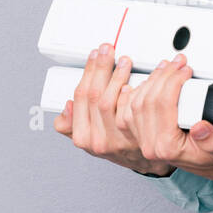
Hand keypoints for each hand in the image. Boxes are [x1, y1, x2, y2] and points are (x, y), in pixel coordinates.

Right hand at [53, 42, 173, 175]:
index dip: (88, 72)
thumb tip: (65, 108)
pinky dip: (135, 90)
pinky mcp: (138, 137)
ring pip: (112, 99)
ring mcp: (118, 139)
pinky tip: (139, 80)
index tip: (94, 56)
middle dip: (101, 67)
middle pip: (95, 95)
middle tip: (107, 50)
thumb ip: (73, 124)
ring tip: (125, 61)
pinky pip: (132, 109)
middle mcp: (99, 140)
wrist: (146, 162)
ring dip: (119, 76)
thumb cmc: (118, 145)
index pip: (81, 97)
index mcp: (82, 137)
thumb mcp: (88, 137)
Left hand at [124, 53, 212, 187]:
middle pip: (146, 101)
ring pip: (135, 103)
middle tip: (177, 64)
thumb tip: (200, 128)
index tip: (185, 70)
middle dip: (162, 76)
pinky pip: (128, 111)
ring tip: (165, 68)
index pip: (163, 105)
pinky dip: (133, 93)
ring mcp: (143, 140)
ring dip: (149, 81)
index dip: (173, 82)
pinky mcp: (140, 134)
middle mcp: (150, 145)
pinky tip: (142, 82)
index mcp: (167, 147)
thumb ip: (211, 140)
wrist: (211, 163)